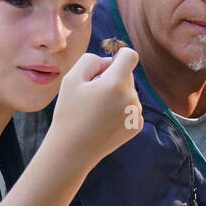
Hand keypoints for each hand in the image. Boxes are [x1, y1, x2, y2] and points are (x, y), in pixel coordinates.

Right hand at [45, 46, 141, 164]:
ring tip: (96, 110)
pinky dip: (120, 109)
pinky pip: (131, 107)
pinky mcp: (137, 126)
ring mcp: (136, 114)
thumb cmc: (69, 112)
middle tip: (91, 94)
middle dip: (112, 77)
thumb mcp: (71, 78)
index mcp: (116, 84)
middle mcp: (131, 98)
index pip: (130, 56)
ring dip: (116, 94)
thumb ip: (91, 60)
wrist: (73, 150)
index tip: (108, 66)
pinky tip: (104, 121)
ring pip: (129, 92)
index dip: (118, 56)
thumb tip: (110, 62)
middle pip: (128, 74)